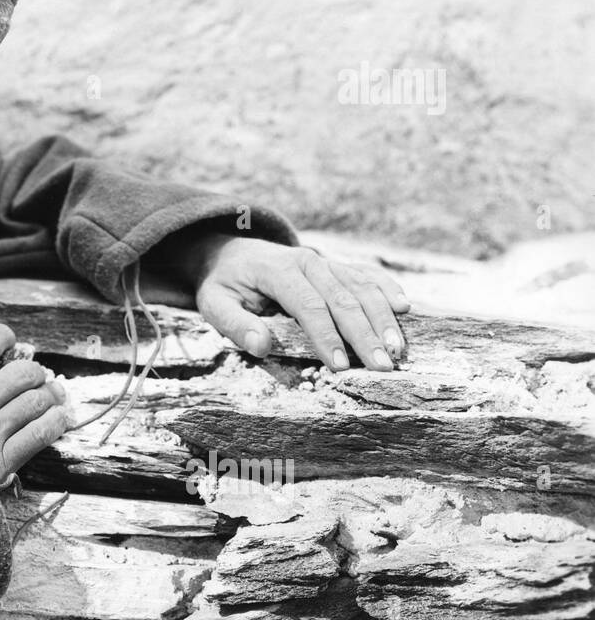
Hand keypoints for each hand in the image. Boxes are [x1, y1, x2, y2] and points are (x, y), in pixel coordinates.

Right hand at [0, 324, 71, 483]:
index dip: (2, 336)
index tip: (9, 339)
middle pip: (21, 374)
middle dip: (34, 371)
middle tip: (35, 376)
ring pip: (36, 402)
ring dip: (50, 395)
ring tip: (53, 394)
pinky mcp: (0, 464)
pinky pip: (39, 435)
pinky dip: (54, 423)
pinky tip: (58, 417)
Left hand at [159, 234, 410, 370]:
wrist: (231, 253)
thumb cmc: (224, 285)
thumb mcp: (214, 304)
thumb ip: (235, 324)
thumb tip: (260, 347)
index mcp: (277, 270)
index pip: (308, 306)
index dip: (326, 336)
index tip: (341, 366)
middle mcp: (308, 262)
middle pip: (343, 298)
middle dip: (365, 333)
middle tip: (383, 366)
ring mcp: (326, 261)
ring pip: (361, 287)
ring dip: (383, 317)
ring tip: (398, 349)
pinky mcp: (337, 267)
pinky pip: (366, 275)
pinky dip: (387, 289)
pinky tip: (405, 308)